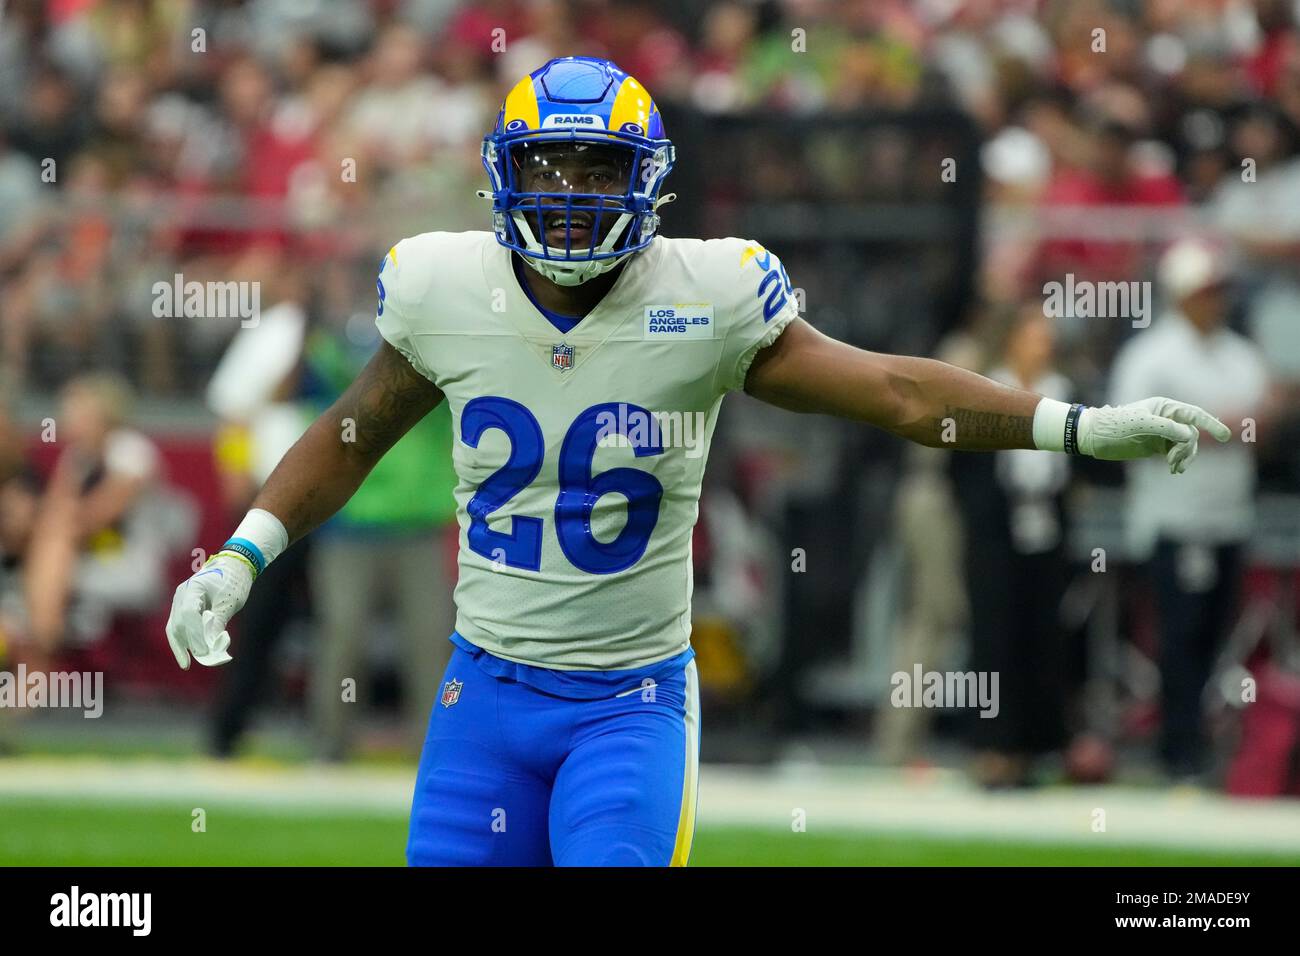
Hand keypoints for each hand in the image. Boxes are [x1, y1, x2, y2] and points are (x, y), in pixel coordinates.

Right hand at [165, 553, 252, 668]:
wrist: (234, 565)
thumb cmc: (234, 580)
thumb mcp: (230, 601)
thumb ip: (219, 621)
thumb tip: (213, 645)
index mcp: (193, 587)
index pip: (188, 613)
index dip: (195, 634)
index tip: (205, 650)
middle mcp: (182, 594)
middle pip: (178, 622)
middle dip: (189, 643)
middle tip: (202, 658)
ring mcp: (180, 600)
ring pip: (175, 626)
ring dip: (182, 645)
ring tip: (187, 663)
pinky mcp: (184, 606)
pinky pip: (180, 625)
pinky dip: (184, 639)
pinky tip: (187, 655)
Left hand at [1079, 397, 1230, 473]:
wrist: (1093, 437)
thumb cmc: (1115, 425)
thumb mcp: (1141, 424)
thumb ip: (1166, 428)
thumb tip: (1188, 434)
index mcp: (1165, 407)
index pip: (1194, 415)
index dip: (1211, 424)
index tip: (1225, 436)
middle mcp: (1167, 419)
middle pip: (1191, 434)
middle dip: (1186, 448)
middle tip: (1172, 460)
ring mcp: (1163, 434)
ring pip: (1186, 446)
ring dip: (1184, 457)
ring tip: (1173, 467)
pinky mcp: (1157, 447)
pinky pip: (1176, 454)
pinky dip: (1179, 462)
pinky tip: (1174, 470)